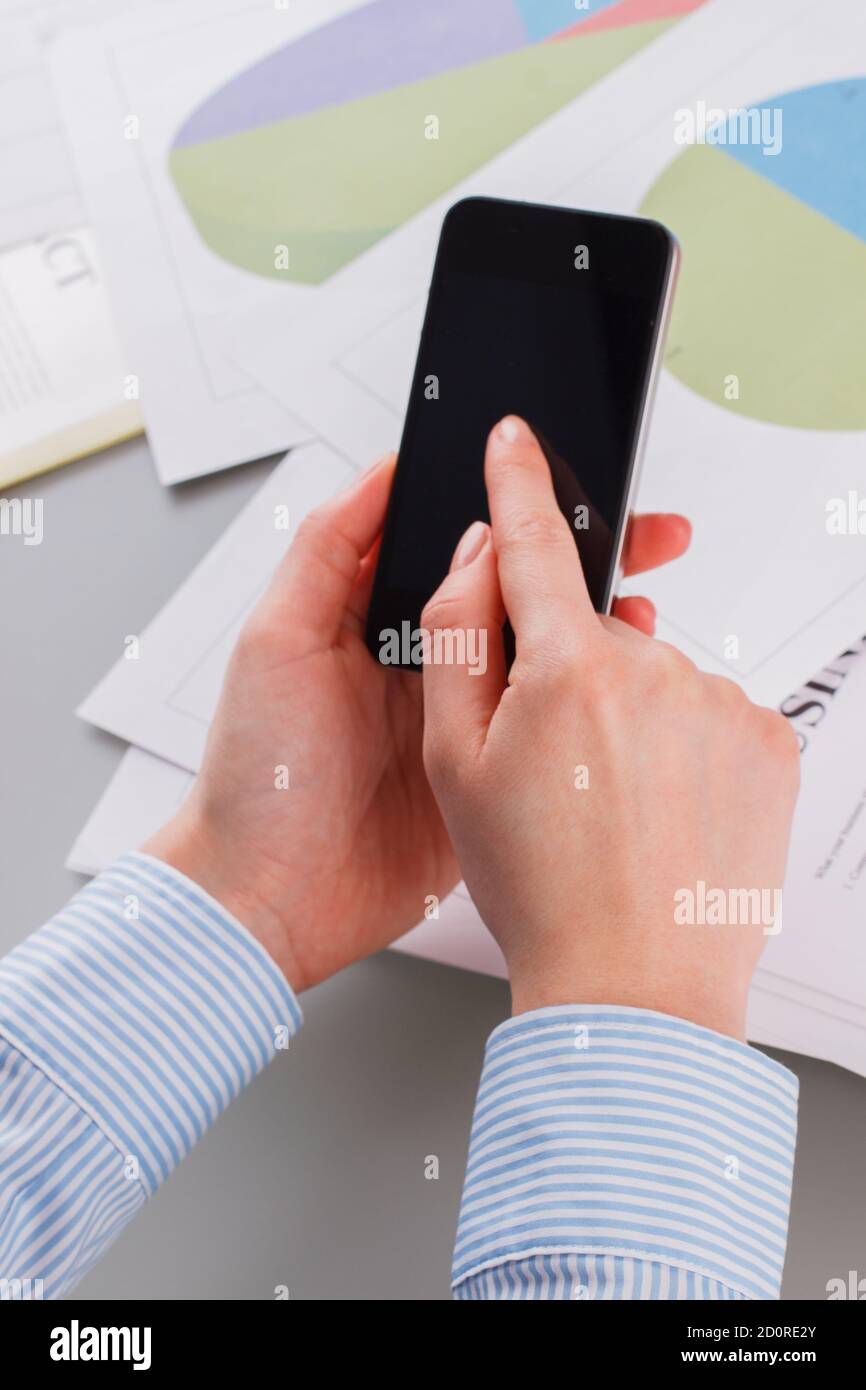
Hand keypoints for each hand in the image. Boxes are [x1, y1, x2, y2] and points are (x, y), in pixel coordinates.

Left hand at [145, 447, 690, 992]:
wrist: (271, 901)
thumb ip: (326, 552)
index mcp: (376, 623)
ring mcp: (460, 725)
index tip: (562, 486)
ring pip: (539, 659)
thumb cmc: (257, 776)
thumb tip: (381, 472)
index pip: (457, 551)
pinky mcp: (485, 779)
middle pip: (511, 597)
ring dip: (593, 626)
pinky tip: (622, 682)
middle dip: (577, 561)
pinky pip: (543, 731)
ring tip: (644, 600)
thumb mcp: (275, 642)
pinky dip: (586, 705)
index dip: (510, 517)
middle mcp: (425, 668)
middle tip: (642, 535)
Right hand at [420, 416, 799, 1038]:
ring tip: (612, 805)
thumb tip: (481, 557)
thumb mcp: (454, 763)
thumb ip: (458, 639)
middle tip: (555, 770)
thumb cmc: (542, 889)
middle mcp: (656, 671)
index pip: (535, 543)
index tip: (518, 441)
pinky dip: (682, 745)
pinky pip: (708, 710)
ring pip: (655, 677)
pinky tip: (661, 807)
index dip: (520, 482)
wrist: (636, 984)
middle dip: (568, 677)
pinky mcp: (768, 739)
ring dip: (629, 718)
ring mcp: (721, 703)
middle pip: (596, 632)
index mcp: (569, 671)